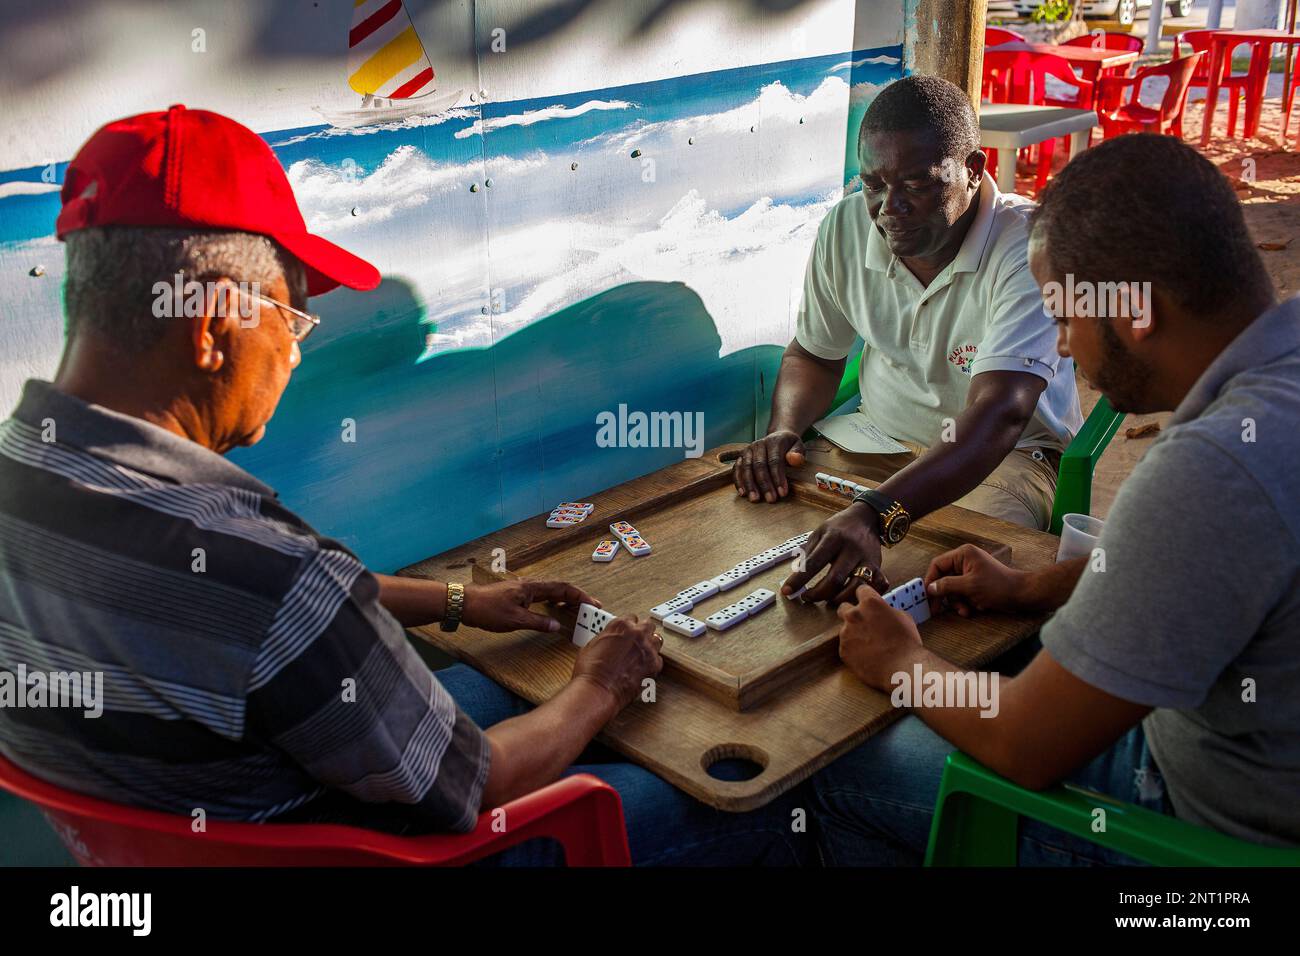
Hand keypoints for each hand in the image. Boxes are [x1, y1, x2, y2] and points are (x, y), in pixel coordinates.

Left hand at [461, 579, 598, 633]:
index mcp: (532, 588)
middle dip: (576, 597)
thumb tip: (558, 627)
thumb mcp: (515, 620)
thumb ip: (538, 623)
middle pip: (559, 588)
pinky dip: (553, 602)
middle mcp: (530, 585)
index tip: (594, 604)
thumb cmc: (488, 610)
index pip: (563, 588)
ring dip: (565, 599)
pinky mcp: (516, 596)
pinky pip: (541, 596)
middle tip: (590, 609)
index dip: (580, 596)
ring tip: (577, 610)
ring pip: (550, 592)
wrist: (464, 604)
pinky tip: (553, 610)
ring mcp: (523, 590)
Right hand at [572, 616, 663, 709]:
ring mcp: (647, 649)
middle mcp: (637, 634)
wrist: (598, 689)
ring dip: (650, 645)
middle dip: (643, 631)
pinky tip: (644, 666)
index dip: (628, 626)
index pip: (631, 618)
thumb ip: (607, 637)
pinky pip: (659, 659)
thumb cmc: (591, 671)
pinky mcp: (654, 665)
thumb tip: (610, 640)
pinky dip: (652, 662)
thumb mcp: (592, 644)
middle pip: (648, 625)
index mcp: (621, 625)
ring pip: (657, 640)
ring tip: (642, 652)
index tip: (627, 632)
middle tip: (637, 639)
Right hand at [733, 430, 805, 502]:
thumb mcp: (798, 446)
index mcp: (774, 442)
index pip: (774, 460)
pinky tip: (742, 493)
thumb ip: (798, 453)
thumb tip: (794, 459)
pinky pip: (736, 469)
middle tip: (771, 499)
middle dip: (765, 484)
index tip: (782, 493)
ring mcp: (748, 450)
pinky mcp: (740, 457)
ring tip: (755, 499)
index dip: (778, 477)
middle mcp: (758, 444)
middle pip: (759, 465)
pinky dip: (738, 481)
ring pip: (746, 467)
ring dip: (750, 484)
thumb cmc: (790, 447)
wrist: (777, 438)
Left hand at [781, 502, 889, 604]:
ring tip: (827, 600)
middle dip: (818, 594)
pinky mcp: (879, 566)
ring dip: (839, 599)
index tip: (787, 591)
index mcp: (833, 538)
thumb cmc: (838, 528)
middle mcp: (852, 549)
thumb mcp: (819, 533)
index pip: (813, 563)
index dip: (798, 580)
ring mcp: (868, 558)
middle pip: (835, 579)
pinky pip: (876, 586)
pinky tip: (853, 598)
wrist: (866, 518)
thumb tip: (794, 577)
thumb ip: (808, 554)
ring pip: (856, 587)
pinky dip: (865, 595)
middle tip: (807, 597)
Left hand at [836, 585, 921, 689]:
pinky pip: (846, 647)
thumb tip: (883, 611)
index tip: (868, 604)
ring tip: (870, 646)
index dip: (866, 597)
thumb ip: (887, 610)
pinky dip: (854, 651)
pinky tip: (867, 657)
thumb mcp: (903, 617)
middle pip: (844, 607)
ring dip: (854, 635)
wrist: (903, 668)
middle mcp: (854, 615)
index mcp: (870, 603)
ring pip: (845, 630)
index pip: (861, 590)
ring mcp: (846, 633)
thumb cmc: (907, 642)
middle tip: (862, 623)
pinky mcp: (843, 650)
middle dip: (851, 613)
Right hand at [923, 544, 1027, 617]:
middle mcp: (965, 561)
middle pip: (944, 578)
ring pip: (953, 589)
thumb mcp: (969, 586)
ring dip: (957, 602)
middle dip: (945, 596)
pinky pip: (963, 593)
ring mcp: (971, 572)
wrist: (1023, 595)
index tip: (926, 595)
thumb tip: (929, 588)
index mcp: (963, 554)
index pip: (937, 565)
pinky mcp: (976, 583)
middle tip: (936, 610)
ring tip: (965, 611)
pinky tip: (973, 609)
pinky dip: (965, 603)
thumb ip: (947, 586)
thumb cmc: (999, 586)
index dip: (930, 580)